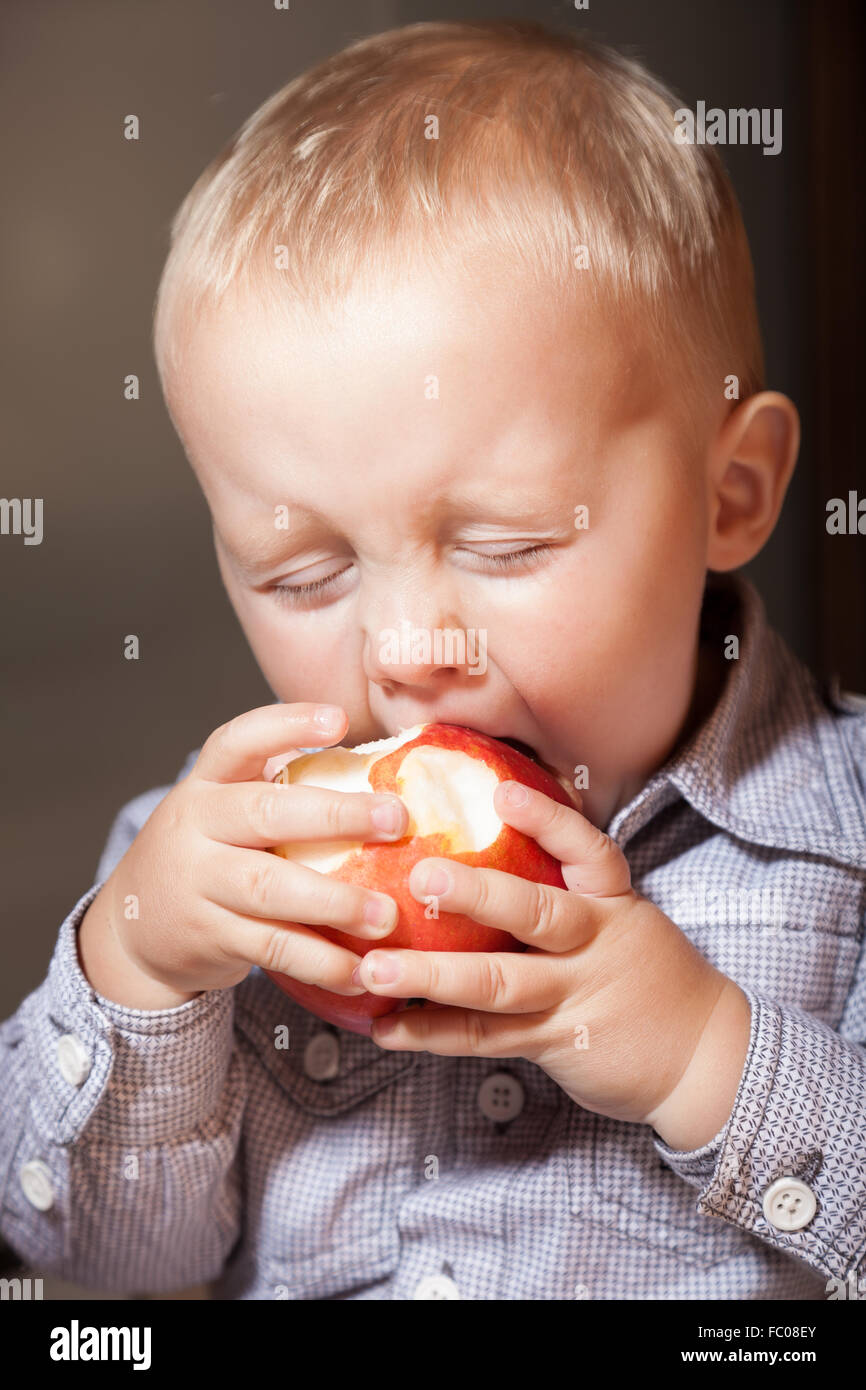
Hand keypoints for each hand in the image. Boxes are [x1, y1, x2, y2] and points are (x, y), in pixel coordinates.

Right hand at [78, 704, 409, 1008]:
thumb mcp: (226, 811)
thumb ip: (283, 792)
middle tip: (396, 819)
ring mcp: (198, 883)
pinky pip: (271, 948)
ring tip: (386, 915)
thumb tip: (386, 775)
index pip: (238, 741)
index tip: (338, 719)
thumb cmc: (212, 853)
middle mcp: (195, 826)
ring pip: (269, 889)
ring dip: (334, 903)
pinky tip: (359, 971)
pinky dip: (320, 962)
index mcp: (207, 784)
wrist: (135, 925)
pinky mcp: (209, 937)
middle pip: (265, 813)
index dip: (287, 725)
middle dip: (337, 815)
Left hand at [359, 779, 750, 1144]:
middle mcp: (595, 944)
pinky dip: (433, 1033)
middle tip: (421, 877)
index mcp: (613, 904)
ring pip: (499, 983)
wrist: (704, 1058)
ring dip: (431, 974)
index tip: (503, 794)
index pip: (588, 851)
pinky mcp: (556, 1042)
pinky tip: (388, 1028)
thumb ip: (570, 887)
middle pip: (536, 914)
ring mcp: (574, 996)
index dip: (547, 821)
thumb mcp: (624, 919)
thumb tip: (494, 827)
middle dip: (476, 895)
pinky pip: (487, 1037)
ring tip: (373, 969)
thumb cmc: (646, 974)